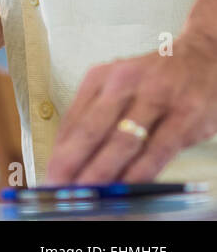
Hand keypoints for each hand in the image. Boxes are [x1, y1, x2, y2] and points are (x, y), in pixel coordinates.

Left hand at [45, 26, 216, 184]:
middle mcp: (124, 82)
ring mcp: (156, 96)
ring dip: (103, 171)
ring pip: (123, 141)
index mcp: (101, 76)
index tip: (49, 175)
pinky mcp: (185, 114)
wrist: (204, 57)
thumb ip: (96, 116)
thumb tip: (69, 156)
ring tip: (89, 194)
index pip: (73, 120)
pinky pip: (158, 149)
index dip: (60, 152)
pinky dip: (140, 171)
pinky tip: (127, 187)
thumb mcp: (118, 85)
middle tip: (60, 189)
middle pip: (92, 129)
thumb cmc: (154, 79)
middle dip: (73, 163)